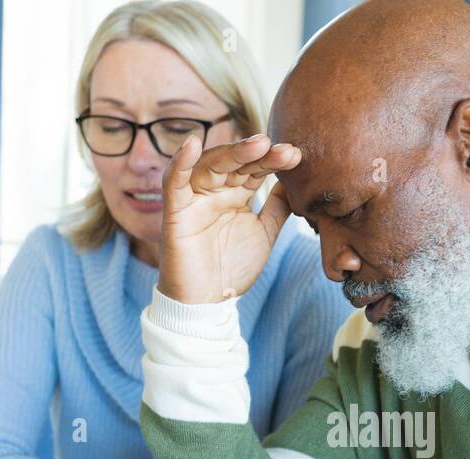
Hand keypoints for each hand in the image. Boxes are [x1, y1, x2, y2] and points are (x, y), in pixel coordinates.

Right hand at [158, 134, 301, 303]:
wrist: (207, 302)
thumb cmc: (232, 269)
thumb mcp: (264, 234)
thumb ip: (277, 208)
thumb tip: (295, 181)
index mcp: (235, 195)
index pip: (255, 169)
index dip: (273, 160)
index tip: (297, 156)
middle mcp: (214, 191)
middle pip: (236, 163)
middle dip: (259, 155)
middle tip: (285, 150)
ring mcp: (194, 199)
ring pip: (210, 166)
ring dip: (232, 152)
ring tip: (258, 144)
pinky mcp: (174, 212)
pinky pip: (173, 182)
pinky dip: (180, 162)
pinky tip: (192, 144)